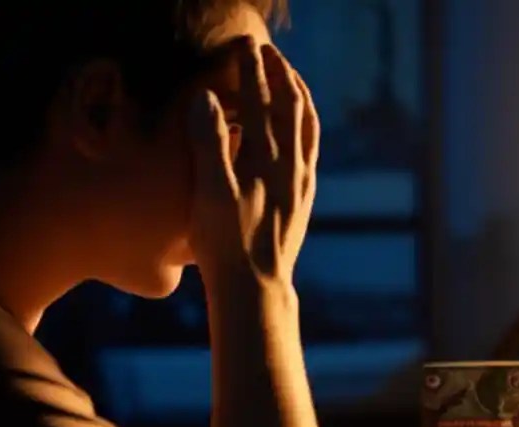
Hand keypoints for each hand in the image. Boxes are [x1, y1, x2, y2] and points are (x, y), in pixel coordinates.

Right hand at [187, 40, 318, 286]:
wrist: (256, 287)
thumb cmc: (225, 243)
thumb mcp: (209, 192)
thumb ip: (209, 143)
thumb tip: (207, 97)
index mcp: (265, 159)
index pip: (260, 100)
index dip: (252, 69)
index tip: (244, 46)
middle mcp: (290, 166)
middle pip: (291, 106)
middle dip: (280, 74)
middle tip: (268, 52)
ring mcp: (301, 182)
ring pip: (307, 127)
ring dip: (299, 96)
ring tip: (291, 77)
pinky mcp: (303, 198)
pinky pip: (311, 150)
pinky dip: (307, 126)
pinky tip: (301, 126)